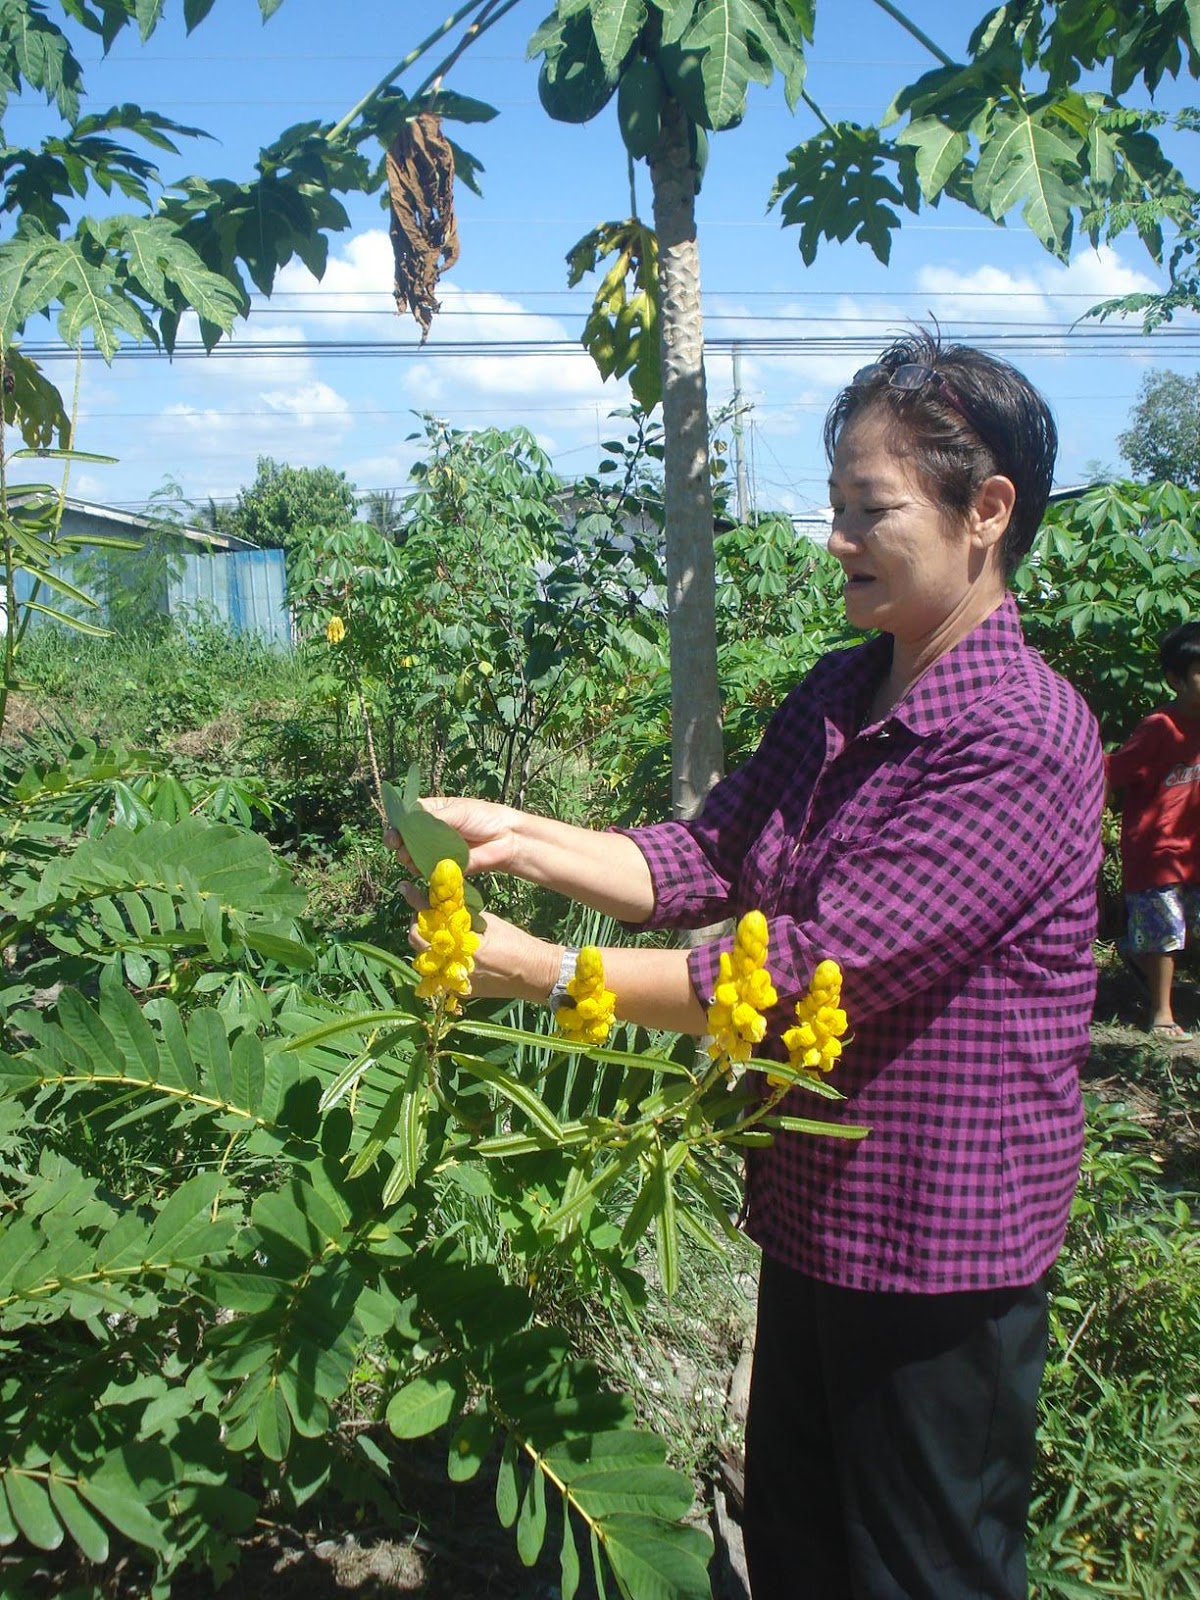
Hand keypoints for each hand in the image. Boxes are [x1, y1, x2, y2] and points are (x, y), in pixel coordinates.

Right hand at [385, 795, 519, 876]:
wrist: (506, 839)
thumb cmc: (483, 818)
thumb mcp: (457, 811)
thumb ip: (432, 818)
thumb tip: (409, 824)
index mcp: (429, 813)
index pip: (405, 819)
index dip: (396, 826)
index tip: (394, 833)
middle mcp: (428, 833)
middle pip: (404, 840)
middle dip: (399, 844)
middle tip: (400, 847)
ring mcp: (435, 852)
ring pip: (411, 857)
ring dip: (408, 859)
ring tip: (412, 858)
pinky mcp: (443, 868)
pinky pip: (427, 871)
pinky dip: (423, 870)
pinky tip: (425, 868)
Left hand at [399, 880, 557, 1002]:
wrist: (535, 974)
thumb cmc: (516, 943)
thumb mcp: (488, 922)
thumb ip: (462, 915)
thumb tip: (441, 902)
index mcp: (461, 944)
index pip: (428, 921)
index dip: (415, 903)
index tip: (405, 887)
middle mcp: (454, 965)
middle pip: (418, 943)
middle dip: (419, 925)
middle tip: (426, 913)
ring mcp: (455, 981)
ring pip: (425, 960)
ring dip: (427, 944)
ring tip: (437, 932)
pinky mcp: (460, 990)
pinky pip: (439, 975)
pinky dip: (439, 961)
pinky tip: (447, 951)